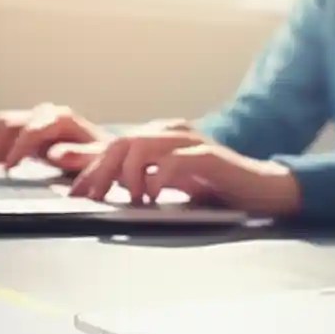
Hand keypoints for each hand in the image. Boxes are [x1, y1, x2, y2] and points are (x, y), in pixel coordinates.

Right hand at [0, 104, 110, 172]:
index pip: (32, 129)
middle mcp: (45, 115)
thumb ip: (78, 156)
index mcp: (62, 120)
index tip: (9, 168)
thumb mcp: (97, 159)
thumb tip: (55, 154)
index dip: (18, 149)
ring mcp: (33, 120)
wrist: (101, 155)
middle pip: (11, 122)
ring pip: (1, 123)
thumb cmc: (100, 158)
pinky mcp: (25, 130)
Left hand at [69, 132, 302, 215]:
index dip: (88, 169)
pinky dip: (157, 177)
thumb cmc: (214, 190)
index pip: (112, 148)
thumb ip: (138, 184)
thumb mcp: (168, 187)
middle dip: (99, 171)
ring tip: (128, 200)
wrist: (261, 191)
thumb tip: (101, 194)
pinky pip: (174, 159)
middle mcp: (170, 134)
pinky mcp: (210, 155)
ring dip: (127, 174)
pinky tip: (153, 197)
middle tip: (90, 199)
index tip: (73, 195)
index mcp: (157, 140)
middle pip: (120, 144)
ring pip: (142, 145)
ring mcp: (190, 141)